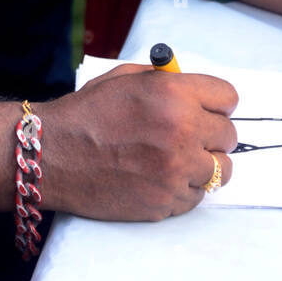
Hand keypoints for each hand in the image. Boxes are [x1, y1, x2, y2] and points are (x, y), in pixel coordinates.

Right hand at [39, 63, 237, 220]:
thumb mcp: (125, 79)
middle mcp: (181, 130)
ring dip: (203, 165)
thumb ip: (165, 81)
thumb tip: (195, 89)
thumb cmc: (85, 115)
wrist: (52, 156)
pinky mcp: (166, 201)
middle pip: (229, 136)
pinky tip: (159, 178)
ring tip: (177, 161)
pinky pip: (196, 196)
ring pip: (220, 170)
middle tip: (189, 137)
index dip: (216, 104)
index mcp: (173, 93)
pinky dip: (183, 189)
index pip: (228, 98)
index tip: (208, 110)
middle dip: (211, 135)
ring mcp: (176, 170)